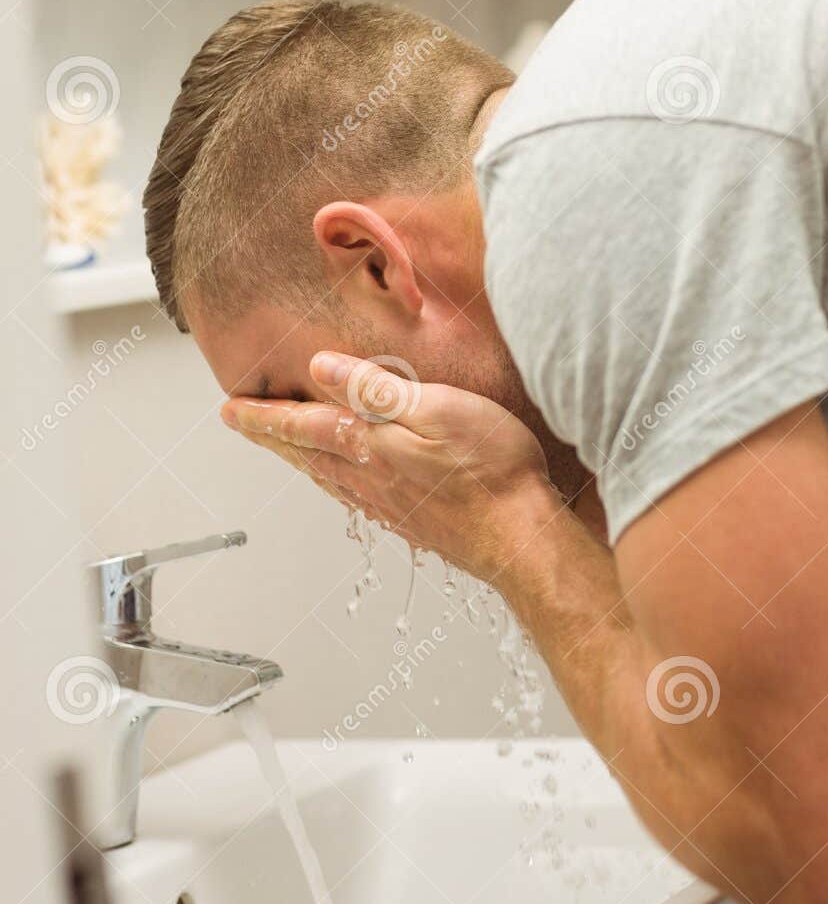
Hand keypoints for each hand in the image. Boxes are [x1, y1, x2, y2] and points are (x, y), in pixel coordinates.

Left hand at [221, 351, 555, 581]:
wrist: (520, 536)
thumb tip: (321, 367)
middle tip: (241, 424)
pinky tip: (344, 480)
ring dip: (300, 457)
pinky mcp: (412, 520)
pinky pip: (354, 494)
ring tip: (284, 446)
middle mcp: (369, 480)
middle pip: (307, 453)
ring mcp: (389, 505)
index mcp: (368, 447)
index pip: (303, 424)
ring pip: (328, 475)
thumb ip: (375, 389)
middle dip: (272, 435)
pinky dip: (333, 479)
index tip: (231, 409)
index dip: (265, 414)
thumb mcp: (434, 408)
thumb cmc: (488, 468)